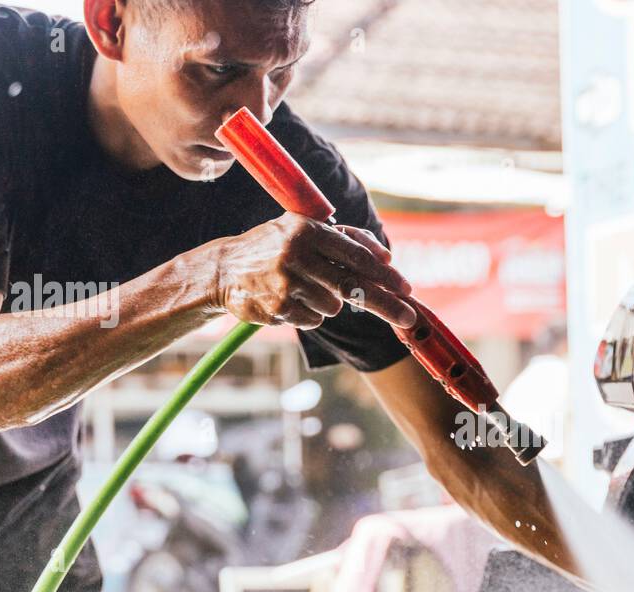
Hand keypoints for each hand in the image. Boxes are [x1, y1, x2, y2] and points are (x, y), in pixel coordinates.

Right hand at [213, 212, 415, 329]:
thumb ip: (347, 238)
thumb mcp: (304, 230)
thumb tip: (387, 256)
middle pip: (352, 285)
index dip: (384, 274)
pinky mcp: (277, 307)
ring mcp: (285, 282)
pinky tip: (289, 300)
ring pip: (333, 306)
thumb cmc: (274, 246)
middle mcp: (296, 254)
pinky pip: (313, 320)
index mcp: (306, 230)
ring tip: (303, 287)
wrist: (223, 269)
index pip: (355, 254)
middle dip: (386, 304)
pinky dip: (309, 314)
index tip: (406, 288)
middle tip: (410, 317)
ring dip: (327, 302)